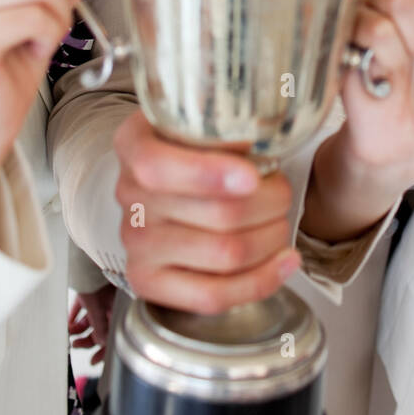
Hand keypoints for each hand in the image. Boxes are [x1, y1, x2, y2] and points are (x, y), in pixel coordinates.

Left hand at [70, 284, 115, 364]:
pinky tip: (68, 323)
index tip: (95, 361)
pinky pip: (83, 310)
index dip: (105, 350)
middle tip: (75, 345)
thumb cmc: (95, 278)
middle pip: (100, 330)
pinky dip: (76, 317)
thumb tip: (100, 343)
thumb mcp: (96, 306)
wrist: (86, 259)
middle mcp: (111, 306)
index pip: (113, 335)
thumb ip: (99, 326)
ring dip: (79, 329)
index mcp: (118, 310)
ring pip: (91, 321)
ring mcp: (101, 300)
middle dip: (87, 340)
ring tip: (69, 333)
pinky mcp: (90, 294)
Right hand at [114, 111, 300, 314]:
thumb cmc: (194, 146)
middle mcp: (129, 195)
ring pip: (224, 254)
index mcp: (134, 144)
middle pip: (215, 214)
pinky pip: (211, 296)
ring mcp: (134, 243)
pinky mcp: (147, 281)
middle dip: (270, 204)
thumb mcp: (201, 118)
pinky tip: (285, 261)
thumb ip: (224, 123)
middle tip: (284, 193)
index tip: (253, 176)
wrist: (167, 183)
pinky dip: (261, 280)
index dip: (210, 174)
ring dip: (271, 238)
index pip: (159, 166)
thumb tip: (260, 140)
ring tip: (282, 222)